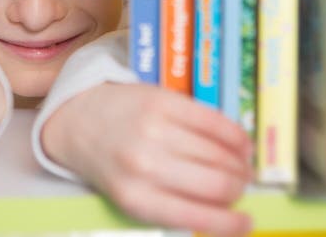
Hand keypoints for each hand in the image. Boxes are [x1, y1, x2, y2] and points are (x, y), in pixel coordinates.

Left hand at [41, 83, 252, 236]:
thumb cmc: (110, 163)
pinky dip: (235, 135)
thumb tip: (226, 216)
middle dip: (238, 189)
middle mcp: (144, 165)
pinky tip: (241, 143)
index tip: (248, 222)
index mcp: (136, 198)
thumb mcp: (131, 195)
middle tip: (242, 186)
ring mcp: (153, 130)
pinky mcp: (162, 101)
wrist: (77, 120)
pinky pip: (214, 120)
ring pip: (220, 153)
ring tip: (241, 165)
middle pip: (217, 183)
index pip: (198, 216)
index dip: (233, 223)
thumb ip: (172, 206)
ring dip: (240, 163)